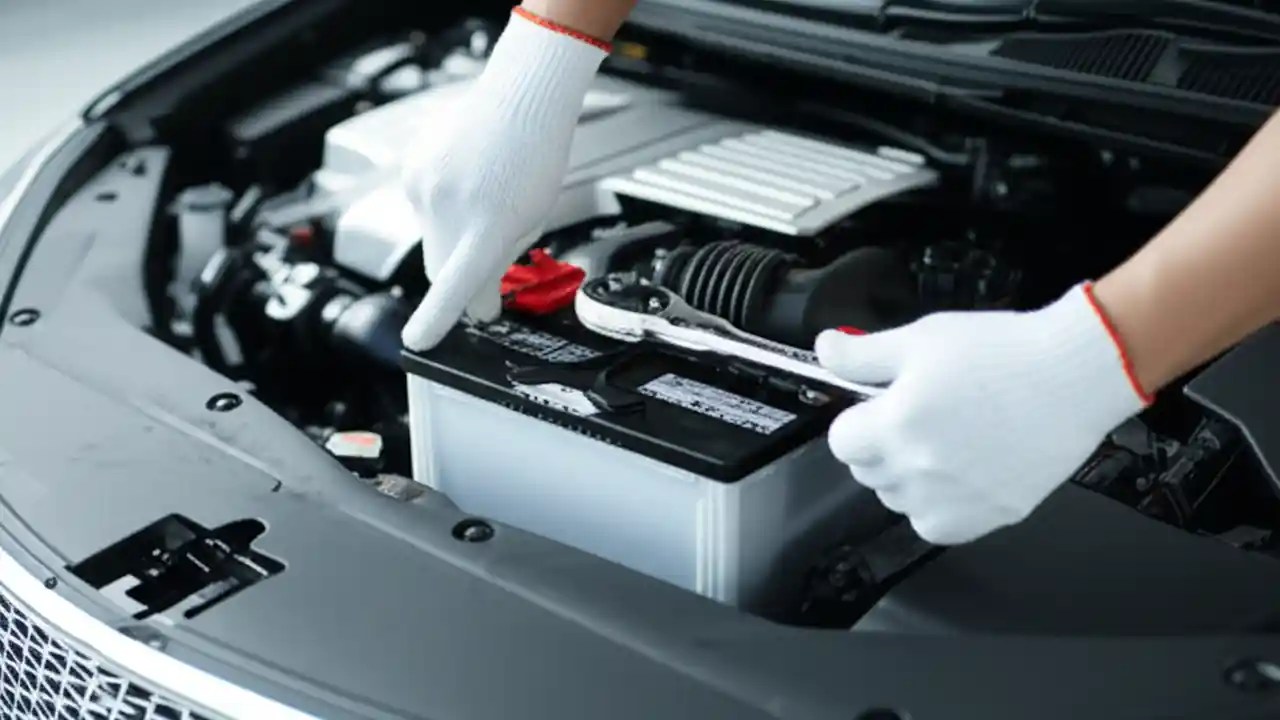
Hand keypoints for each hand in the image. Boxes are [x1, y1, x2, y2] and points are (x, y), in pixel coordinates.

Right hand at [399, 10, 607, 350]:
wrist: (519, 99)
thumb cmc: (536, 156)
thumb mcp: (532, 219)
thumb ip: (499, 255)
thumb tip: (476, 282)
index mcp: (488, 226)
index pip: (456, 284)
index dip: (436, 317)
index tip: (420, 341)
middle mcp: (450, 208)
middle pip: (439, 271)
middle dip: (458, 281)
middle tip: (484, 275)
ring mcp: (424, 188)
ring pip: (430, 240)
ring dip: (452, 237)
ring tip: (483, 201)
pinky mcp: (410, 172)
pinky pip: (422, 210)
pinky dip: (442, 208)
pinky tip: (467, 183)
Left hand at [816, 283, 1149, 543]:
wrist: (1076, 374)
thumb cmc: (1006, 352)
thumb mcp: (921, 338)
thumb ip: (863, 354)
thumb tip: (825, 352)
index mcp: (896, 425)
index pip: (841, 441)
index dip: (857, 419)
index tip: (875, 407)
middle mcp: (920, 470)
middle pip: (868, 472)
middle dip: (881, 444)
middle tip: (918, 415)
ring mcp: (955, 499)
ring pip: (899, 501)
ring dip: (908, 477)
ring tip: (945, 439)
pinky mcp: (990, 516)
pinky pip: (937, 526)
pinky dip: (938, 505)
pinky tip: (959, 471)